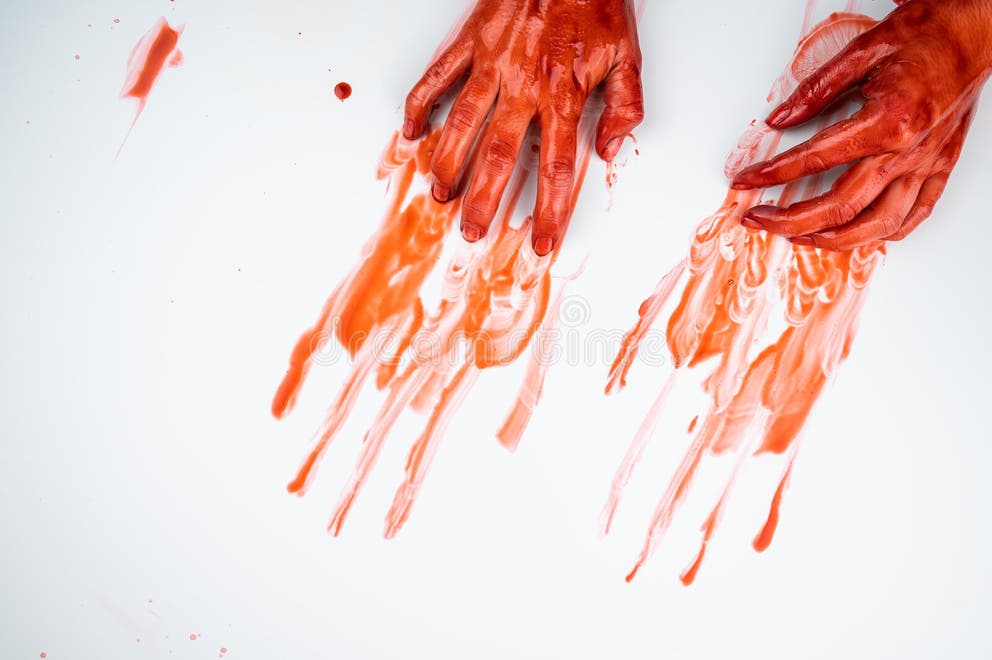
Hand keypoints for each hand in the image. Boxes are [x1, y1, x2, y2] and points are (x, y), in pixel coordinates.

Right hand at [402, 0, 643, 254]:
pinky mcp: (470, 42)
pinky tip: (410, 132)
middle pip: (499, 156)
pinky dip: (419, 105)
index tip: (542, 241)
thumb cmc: (595, 1)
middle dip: (484, 200)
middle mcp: (522, 85)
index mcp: (563, 95)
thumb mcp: (627, 56)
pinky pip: (437, 77)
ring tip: (440, 194)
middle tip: (472, 231)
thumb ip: (624, 107)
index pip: (556, 167)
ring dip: (448, 164)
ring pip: (461, 124)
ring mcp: (491, 64)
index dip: (550, 210)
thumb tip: (607, 148)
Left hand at [732, 0, 991, 250]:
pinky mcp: (941, 168)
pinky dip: (883, 234)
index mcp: (886, 121)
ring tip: (799, 237)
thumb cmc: (928, 34)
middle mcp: (907, 152)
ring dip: (832, 240)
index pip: (814, 160)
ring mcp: (926, 165)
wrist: (978, 31)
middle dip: (790, 221)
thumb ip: (816, 90)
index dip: (772, 176)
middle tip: (758, 220)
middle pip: (840, 208)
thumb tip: (779, 119)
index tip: (745, 182)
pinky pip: (914, 216)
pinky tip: (857, 236)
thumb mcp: (862, 50)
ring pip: (877, 226)